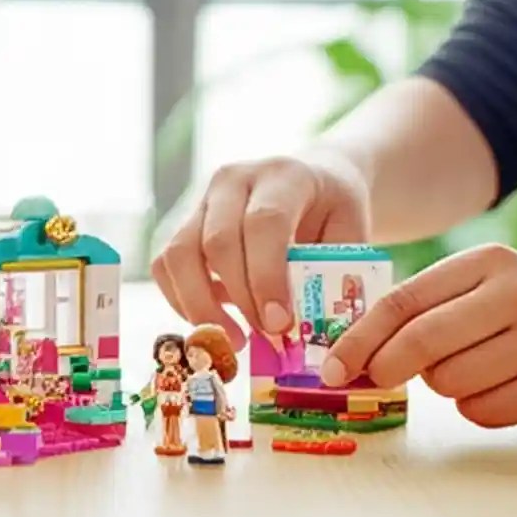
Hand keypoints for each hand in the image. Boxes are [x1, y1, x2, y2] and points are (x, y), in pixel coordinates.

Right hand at [151, 151, 369, 347]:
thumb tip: (318, 329)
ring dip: (200, 306)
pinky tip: (214, 321)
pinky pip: (166, 265)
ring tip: (233, 340)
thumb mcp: (350, 232)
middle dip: (238, 298)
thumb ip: (333, 272)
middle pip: (217, 241)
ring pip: (179, 254)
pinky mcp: (182, 223)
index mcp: (282, 176)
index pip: (264, 223)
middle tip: (263, 338)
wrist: (312, 179)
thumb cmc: (333, 211)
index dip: (266, 277)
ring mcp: (202, 200)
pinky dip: (182, 300)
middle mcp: (233, 180)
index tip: (279, 324)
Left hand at [321, 244, 516, 433]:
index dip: (358, 337)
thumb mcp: (489, 292)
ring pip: (448, 382)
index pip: (403, 299)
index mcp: (491, 262)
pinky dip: (481, 410)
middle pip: (420, 341)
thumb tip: (352, 348)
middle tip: (376, 380)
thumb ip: (430, 309)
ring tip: (482, 372)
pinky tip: (510, 391)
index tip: (331, 366)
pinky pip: (481, 411)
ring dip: (447, 389)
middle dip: (386, 368)